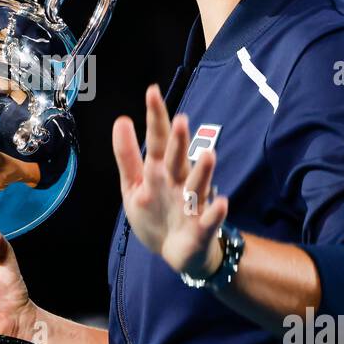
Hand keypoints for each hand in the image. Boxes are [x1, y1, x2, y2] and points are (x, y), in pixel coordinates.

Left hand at [111, 84, 228, 275]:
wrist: (175, 252)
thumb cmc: (156, 213)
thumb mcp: (133, 184)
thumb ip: (127, 155)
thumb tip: (121, 119)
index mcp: (160, 171)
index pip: (158, 140)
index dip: (155, 117)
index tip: (152, 91)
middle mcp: (178, 182)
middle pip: (178, 159)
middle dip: (180, 142)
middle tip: (180, 120)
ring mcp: (191, 204)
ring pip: (197, 185)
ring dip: (203, 171)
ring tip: (208, 153)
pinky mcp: (201, 227)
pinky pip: (210, 219)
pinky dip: (215, 212)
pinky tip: (221, 202)